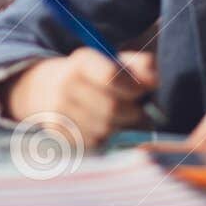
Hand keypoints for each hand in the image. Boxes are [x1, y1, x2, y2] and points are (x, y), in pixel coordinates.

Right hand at [2, 49, 157, 148]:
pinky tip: (104, 128)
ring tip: (121, 119)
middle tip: (138, 110)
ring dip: (121, 128)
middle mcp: (65, 85)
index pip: (111, 75)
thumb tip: (155, 81)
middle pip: (111, 108)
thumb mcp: (115, 61)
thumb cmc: (95, 76)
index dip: (134, 87)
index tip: (142, 91)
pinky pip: (95, 144)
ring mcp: (59, 111)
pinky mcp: (58, 134)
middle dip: (133, 113)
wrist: (49, 89)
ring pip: (105, 130)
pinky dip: (107, 139)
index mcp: (81, 61)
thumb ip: (141, 66)